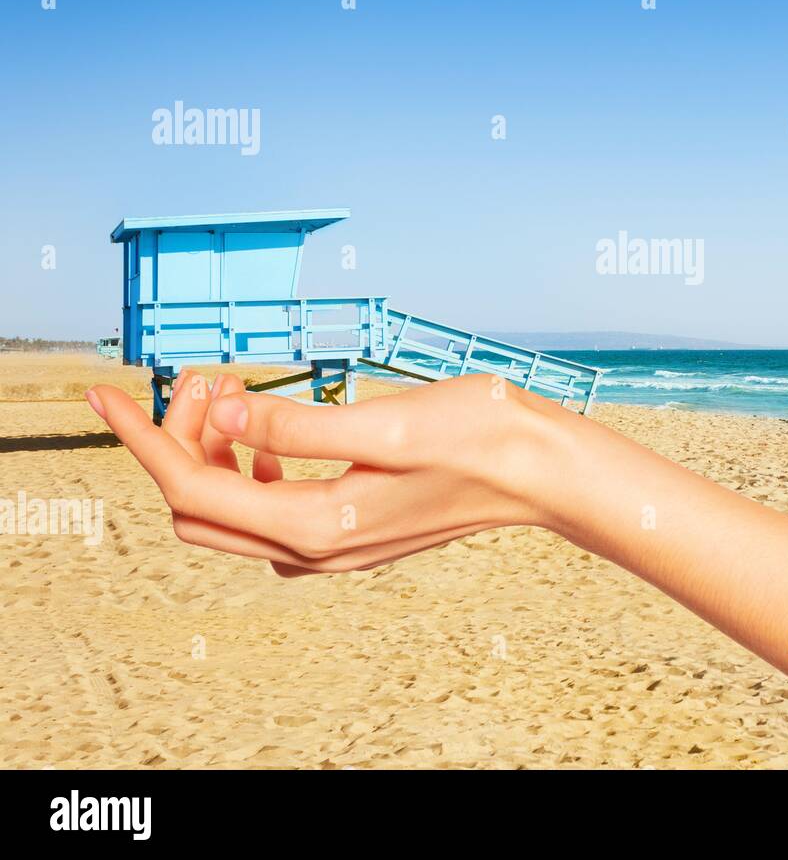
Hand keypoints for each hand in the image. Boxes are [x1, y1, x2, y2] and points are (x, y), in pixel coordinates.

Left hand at [86, 370, 563, 574]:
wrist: (541, 471)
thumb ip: (297, 422)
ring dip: (215, 453)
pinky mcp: (352, 531)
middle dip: (179, 443)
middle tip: (204, 377)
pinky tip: (270, 431)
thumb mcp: (385, 422)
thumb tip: (224, 406)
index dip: (142, 440)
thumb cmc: (479, 438)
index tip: (107, 395)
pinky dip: (250, 469)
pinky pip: (270, 512)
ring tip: (233, 391)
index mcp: (318, 525)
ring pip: (233, 512)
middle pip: (202, 507)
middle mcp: (317, 549)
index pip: (194, 487)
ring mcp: (335, 548)